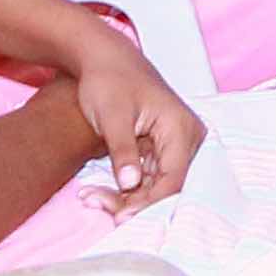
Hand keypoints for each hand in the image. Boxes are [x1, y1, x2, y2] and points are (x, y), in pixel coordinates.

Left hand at [64, 31, 203, 211]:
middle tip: (95, 203)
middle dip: (134, 203)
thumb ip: (123, 151)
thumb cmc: (108, 82)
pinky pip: (148, 179)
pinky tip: (97, 191)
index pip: (175, 178)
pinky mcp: (160, 149)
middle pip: (167, 186)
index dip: (149, 202)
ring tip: (90, 197)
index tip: (119, 215)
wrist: (102, 60)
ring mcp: (174, 144)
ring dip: (126, 198)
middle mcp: (186, 138)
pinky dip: (124, 189)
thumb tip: (131, 184)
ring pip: (156, 187)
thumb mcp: (112, 118)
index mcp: (181, 127)